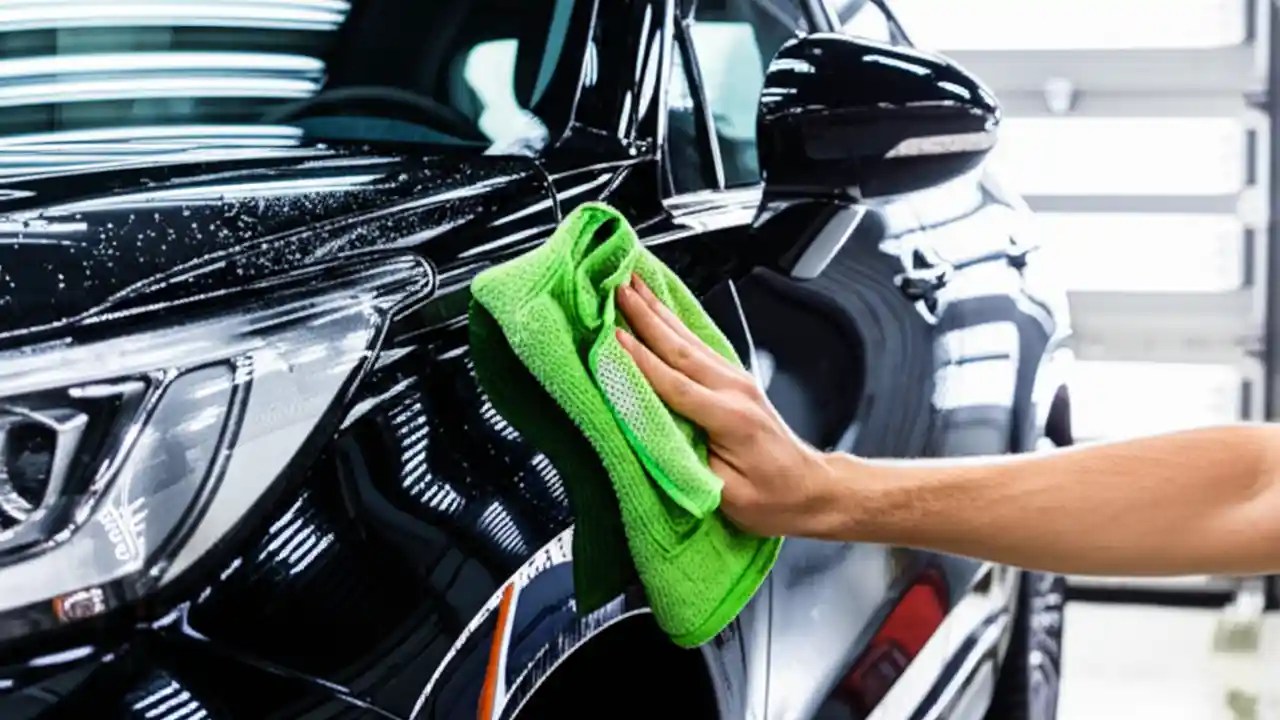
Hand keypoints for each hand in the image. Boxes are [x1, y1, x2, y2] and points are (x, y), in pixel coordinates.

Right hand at [614, 273, 840, 537]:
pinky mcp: (737, 381)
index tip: (611, 336)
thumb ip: (686, 461)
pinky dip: (677, 324)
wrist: (811, 490)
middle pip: (679, 348)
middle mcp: (734, 390)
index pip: (673, 383)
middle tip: (616, 288)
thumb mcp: (725, 493)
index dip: (639, 360)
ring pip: (689, 340)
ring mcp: (737, 381)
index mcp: (729, 418)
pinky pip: (701, 345)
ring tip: (633, 284)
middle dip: (644, 316)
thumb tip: (648, 433)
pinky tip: (663, 310)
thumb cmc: (771, 499)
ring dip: (658, 311)